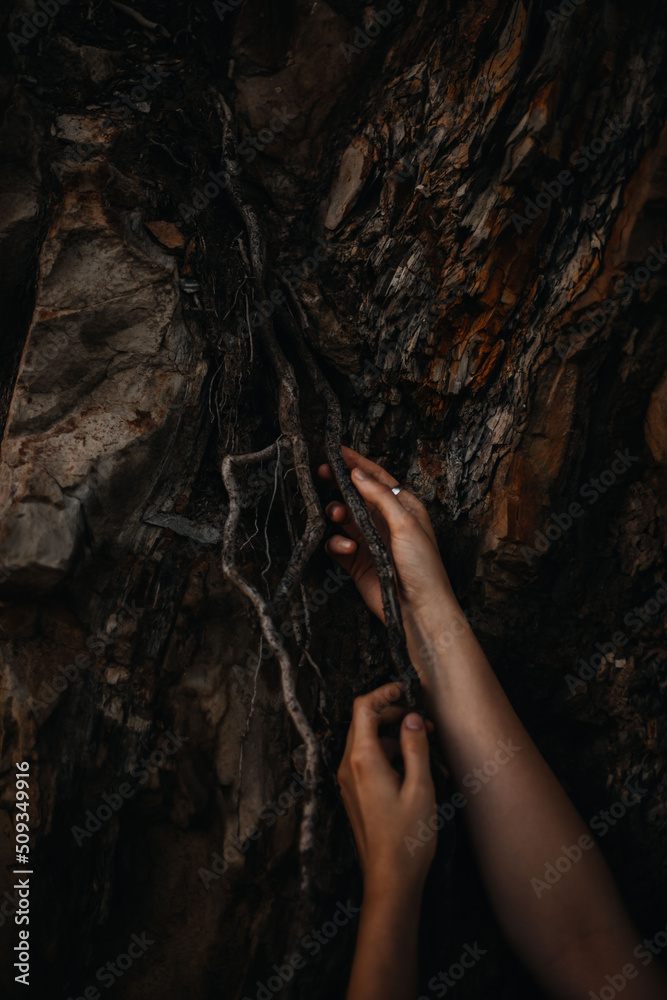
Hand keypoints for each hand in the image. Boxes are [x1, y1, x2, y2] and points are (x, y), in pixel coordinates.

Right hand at [317, 445, 454, 627]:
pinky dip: (337, 543)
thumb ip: (380, 496)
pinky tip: (347, 548)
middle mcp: (385, 521)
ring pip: (343, 517)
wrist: (418, 609)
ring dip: (336, 513)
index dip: (357, 463)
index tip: (337, 451)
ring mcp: (370, 541)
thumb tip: (357, 474)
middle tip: (322, 473)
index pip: (377, 478)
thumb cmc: (423, 567)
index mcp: (404, 507)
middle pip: (356, 494)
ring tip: (336, 515)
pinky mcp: (357, 561)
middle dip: (339, 484)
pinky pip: (337, 544)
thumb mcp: (406, 523)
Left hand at [337, 682, 436, 897]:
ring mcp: (349, 781)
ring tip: (428, 750)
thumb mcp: (420, 787)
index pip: (364, 707)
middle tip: (424, 724)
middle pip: (365, 723)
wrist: (390, 880)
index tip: (407, 692)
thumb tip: (412, 718)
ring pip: (369, 744)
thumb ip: (416, 747)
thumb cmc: (408, 838)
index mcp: (362, 759)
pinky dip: (391, 758)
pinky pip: (370, 763)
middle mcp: (349, 766)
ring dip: (396, 739)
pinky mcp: (355, 794)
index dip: (384, 693)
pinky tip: (417, 772)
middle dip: (395, 716)